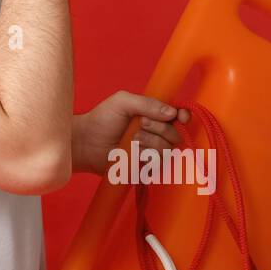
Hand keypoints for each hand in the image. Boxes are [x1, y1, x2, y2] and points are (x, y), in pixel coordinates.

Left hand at [71, 90, 190, 175]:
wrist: (86, 143)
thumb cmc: (102, 119)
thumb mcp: (123, 102)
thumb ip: (147, 103)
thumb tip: (172, 113)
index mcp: (154, 115)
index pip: (179, 116)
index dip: (184, 116)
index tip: (180, 117)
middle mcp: (156, 133)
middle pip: (176, 134)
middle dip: (160, 128)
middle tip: (141, 124)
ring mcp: (152, 151)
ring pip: (168, 149)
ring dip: (151, 143)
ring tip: (133, 139)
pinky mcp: (146, 167)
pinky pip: (158, 164)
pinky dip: (146, 157)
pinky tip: (133, 152)